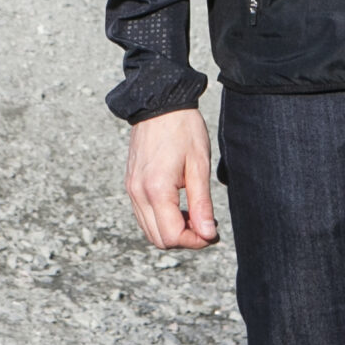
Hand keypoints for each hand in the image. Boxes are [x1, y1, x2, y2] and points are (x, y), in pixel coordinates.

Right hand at [124, 107, 218, 248]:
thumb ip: (201, 204)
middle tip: (206, 225)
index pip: (172, 236)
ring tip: (194, 214)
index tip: (213, 232)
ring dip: (172, 230)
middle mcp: (138, 193)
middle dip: (184, 239)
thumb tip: (208, 235)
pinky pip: (144, 215)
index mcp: (156, 190)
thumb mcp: (199, 166)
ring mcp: (131, 189)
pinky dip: (161, 219)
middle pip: (158, 239)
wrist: (160, 103)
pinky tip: (179, 206)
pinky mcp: (131, 184)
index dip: (195, 241)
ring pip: (149, 230)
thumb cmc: (183, 129)